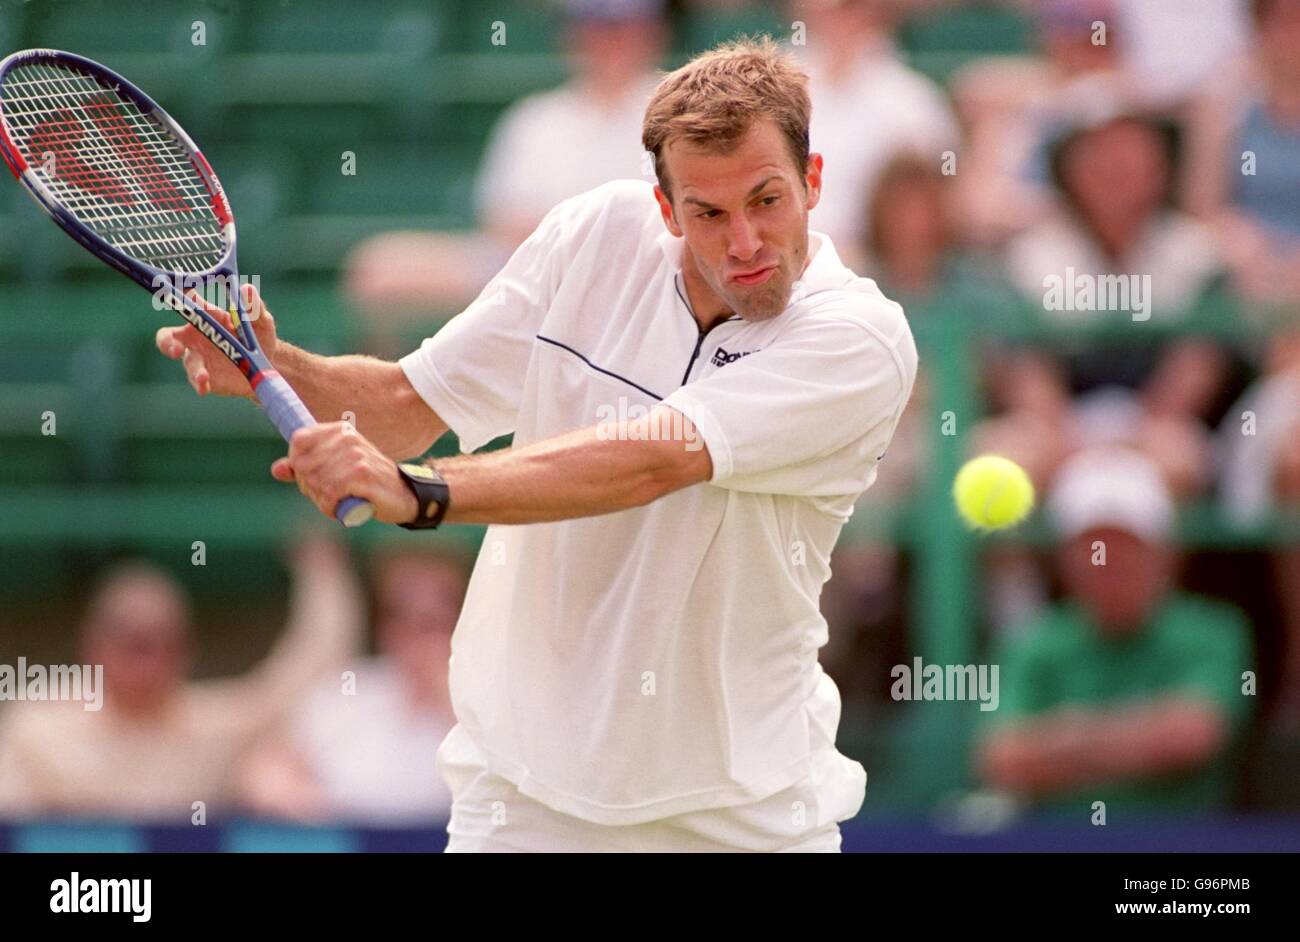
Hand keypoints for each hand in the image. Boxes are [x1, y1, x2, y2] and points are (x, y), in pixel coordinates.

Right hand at [155, 283, 278, 397]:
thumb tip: (247, 289)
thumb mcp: (261, 321)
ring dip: (194, 369)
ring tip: (203, 376)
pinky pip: (197, 381)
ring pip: (187, 362)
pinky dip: (200, 383)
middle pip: (169, 337)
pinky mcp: (207, 377)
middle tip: (175, 348)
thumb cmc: (260, 336)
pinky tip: (205, 387)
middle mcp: (196, 337)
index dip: (178, 299)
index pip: (187, 304)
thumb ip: (253, 307)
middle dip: (167, 343)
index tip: (174, 298)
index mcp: (206, 317)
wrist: (268, 365)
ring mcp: (199, 358)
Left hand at [271, 422, 417, 524]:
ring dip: (322, 500)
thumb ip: (305, 468)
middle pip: (303, 465)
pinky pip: (329, 494)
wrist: (404, 495)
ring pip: (314, 482)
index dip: (297, 464)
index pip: (299, 440)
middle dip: (310, 487)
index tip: (313, 476)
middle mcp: (347, 438)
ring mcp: (356, 455)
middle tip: (329, 494)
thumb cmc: (367, 482)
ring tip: (338, 501)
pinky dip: (330, 507)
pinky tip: (343, 507)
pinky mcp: (362, 475)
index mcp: (340, 430)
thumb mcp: (336, 469)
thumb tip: (277, 470)